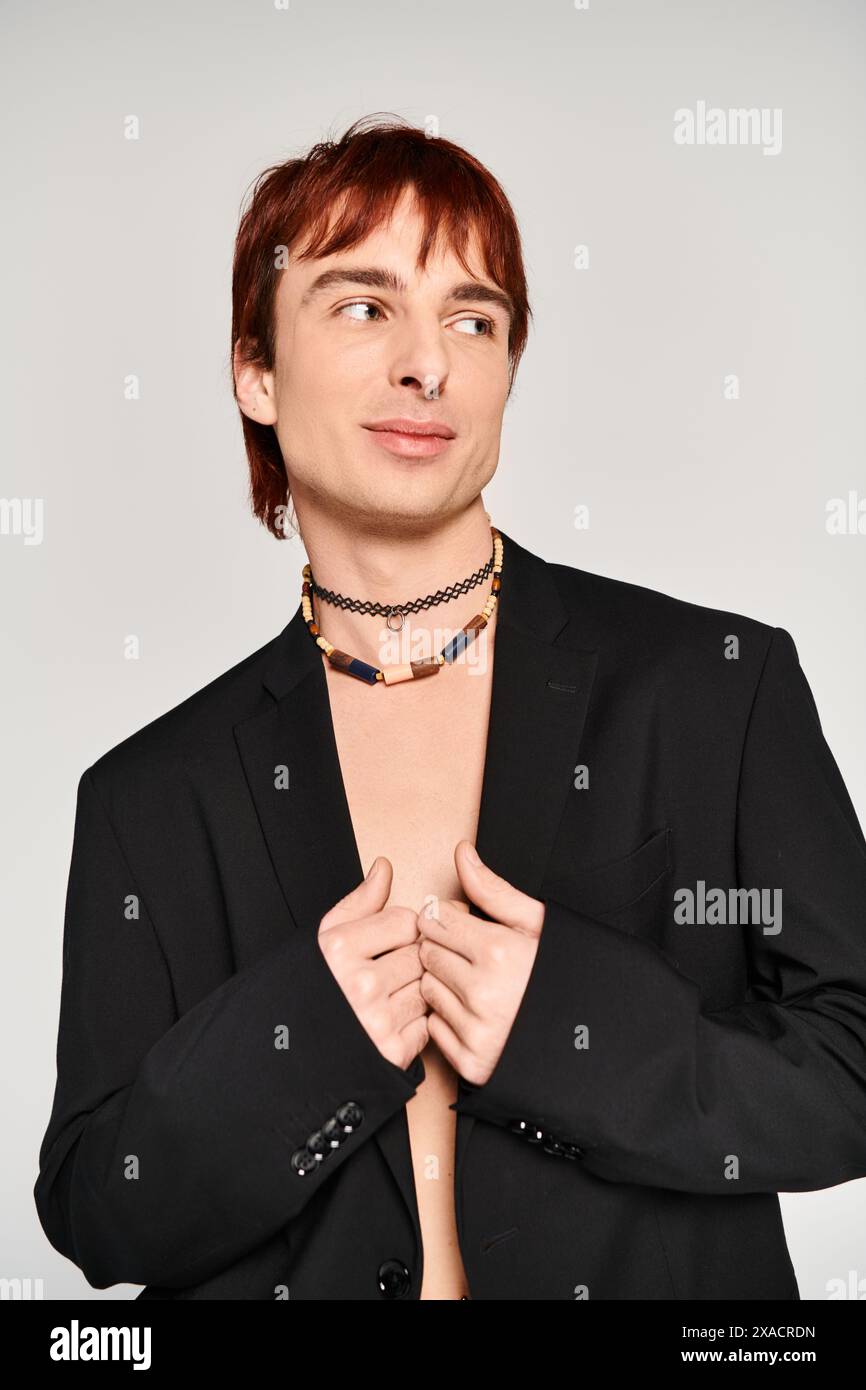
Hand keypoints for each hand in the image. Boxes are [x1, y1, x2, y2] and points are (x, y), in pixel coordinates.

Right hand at [318, 857, 428, 1070]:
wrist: (288, 1052)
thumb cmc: (310, 987)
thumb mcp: (325, 938)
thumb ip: (360, 902)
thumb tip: (385, 866)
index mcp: (340, 949)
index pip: (406, 921)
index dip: (406, 928)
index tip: (397, 939)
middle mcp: (360, 984)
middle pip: (421, 954)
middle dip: (414, 958)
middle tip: (397, 968)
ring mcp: (377, 1020)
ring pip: (428, 987)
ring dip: (419, 989)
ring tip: (394, 993)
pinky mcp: (392, 1053)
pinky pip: (427, 1024)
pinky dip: (417, 1022)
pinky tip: (395, 1020)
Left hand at [417, 841, 545, 1085]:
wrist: (596, 1037)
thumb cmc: (566, 973)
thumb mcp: (537, 923)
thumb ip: (492, 889)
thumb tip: (461, 852)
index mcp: (499, 952)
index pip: (435, 919)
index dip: (448, 916)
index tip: (465, 923)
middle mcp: (484, 994)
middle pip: (427, 952)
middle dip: (443, 946)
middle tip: (473, 952)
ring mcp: (477, 1032)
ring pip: (427, 988)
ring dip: (443, 981)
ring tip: (477, 982)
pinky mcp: (473, 1064)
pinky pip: (434, 1026)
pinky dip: (448, 1017)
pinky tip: (477, 1011)